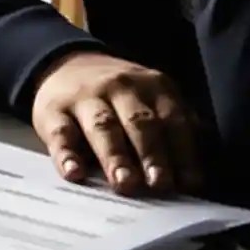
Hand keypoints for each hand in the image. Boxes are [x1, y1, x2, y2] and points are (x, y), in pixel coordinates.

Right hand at [31, 51, 200, 195]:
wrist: (63, 65)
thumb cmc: (116, 96)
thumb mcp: (149, 99)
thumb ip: (172, 126)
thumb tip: (196, 171)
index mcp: (152, 87)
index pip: (172, 120)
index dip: (182, 152)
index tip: (189, 184)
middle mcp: (121, 88)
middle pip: (139, 123)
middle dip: (151, 154)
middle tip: (159, 184)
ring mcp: (85, 98)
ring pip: (103, 127)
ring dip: (116, 156)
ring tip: (125, 184)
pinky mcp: (53, 112)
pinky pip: (61, 134)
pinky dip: (67, 155)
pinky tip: (74, 173)